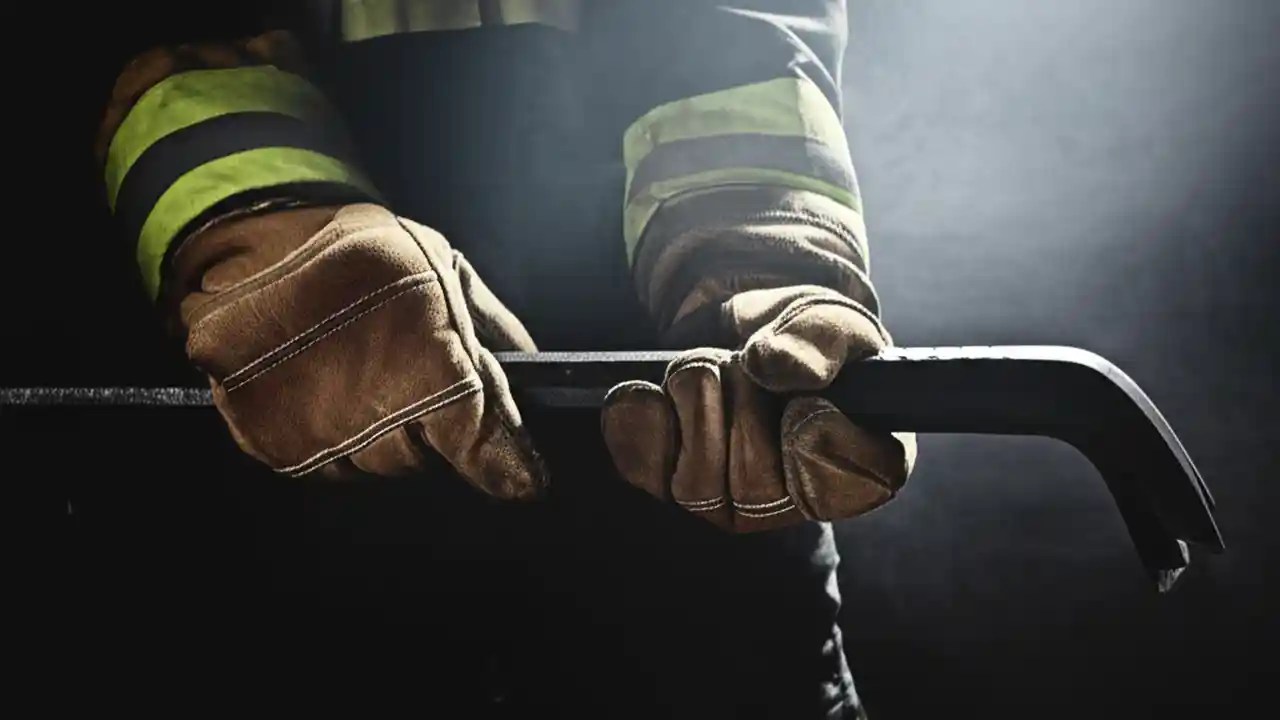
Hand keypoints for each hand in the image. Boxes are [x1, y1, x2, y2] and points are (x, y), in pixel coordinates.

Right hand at [169, 203, 545, 498]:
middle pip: (426, 461)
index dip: (506, 467)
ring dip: (377, 431)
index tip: (523, 478)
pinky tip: (325, 383)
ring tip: (360, 370)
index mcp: (433, 369)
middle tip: (405, 372)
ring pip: (375, 465)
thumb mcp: (445, 269)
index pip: (484, 453)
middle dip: (428, 426)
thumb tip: (534, 371)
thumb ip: (494, 329)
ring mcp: (321, 436)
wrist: (253, 244)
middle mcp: (379, 414)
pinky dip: (330, 433)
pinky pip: (324, 462)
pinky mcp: (274, 445)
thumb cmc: (362, 253)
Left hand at [601, 285, 914, 531]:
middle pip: (755, 483)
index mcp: (862, 469)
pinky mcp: (671, 486)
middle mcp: (794, 503)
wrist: (745, 328)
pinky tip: (649, 391)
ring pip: (696, 483)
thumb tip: (783, 367)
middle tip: (753, 363)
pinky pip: (642, 470)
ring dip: (697, 398)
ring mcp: (728, 504)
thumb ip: (820, 339)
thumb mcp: (827, 320)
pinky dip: (641, 421)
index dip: (817, 443)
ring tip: (717, 367)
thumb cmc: (804, 337)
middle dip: (745, 399)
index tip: (804, 401)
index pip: (845, 487)